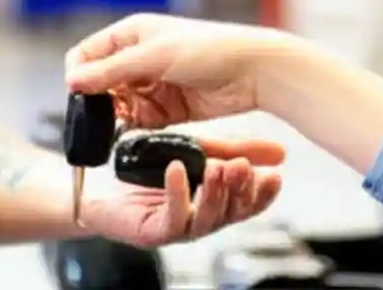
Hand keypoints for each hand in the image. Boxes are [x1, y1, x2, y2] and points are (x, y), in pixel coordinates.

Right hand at [65, 13, 304, 127]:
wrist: (255, 72)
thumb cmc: (209, 51)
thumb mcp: (155, 57)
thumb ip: (112, 71)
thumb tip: (71, 81)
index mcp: (132, 33)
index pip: (87, 54)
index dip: (79, 75)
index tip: (81, 96)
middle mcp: (138, 57)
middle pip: (100, 83)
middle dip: (97, 101)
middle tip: (101, 118)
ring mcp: (153, 84)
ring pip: (118, 105)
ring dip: (116, 117)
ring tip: (124, 124)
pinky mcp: (167, 109)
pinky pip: (139, 121)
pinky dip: (134, 129)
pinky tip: (136, 134)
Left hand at [80, 137, 283, 246]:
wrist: (102, 182)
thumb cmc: (151, 170)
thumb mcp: (199, 150)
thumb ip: (236, 150)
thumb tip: (280, 152)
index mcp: (216, 202)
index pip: (249, 204)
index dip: (263, 194)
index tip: (275, 175)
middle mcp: (200, 219)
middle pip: (231, 214)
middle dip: (240, 191)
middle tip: (243, 168)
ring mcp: (177, 228)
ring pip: (205, 219)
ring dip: (214, 193)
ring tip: (217, 168)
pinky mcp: (153, 231)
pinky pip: (171, 216)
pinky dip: (178, 192)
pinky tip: (178, 171)